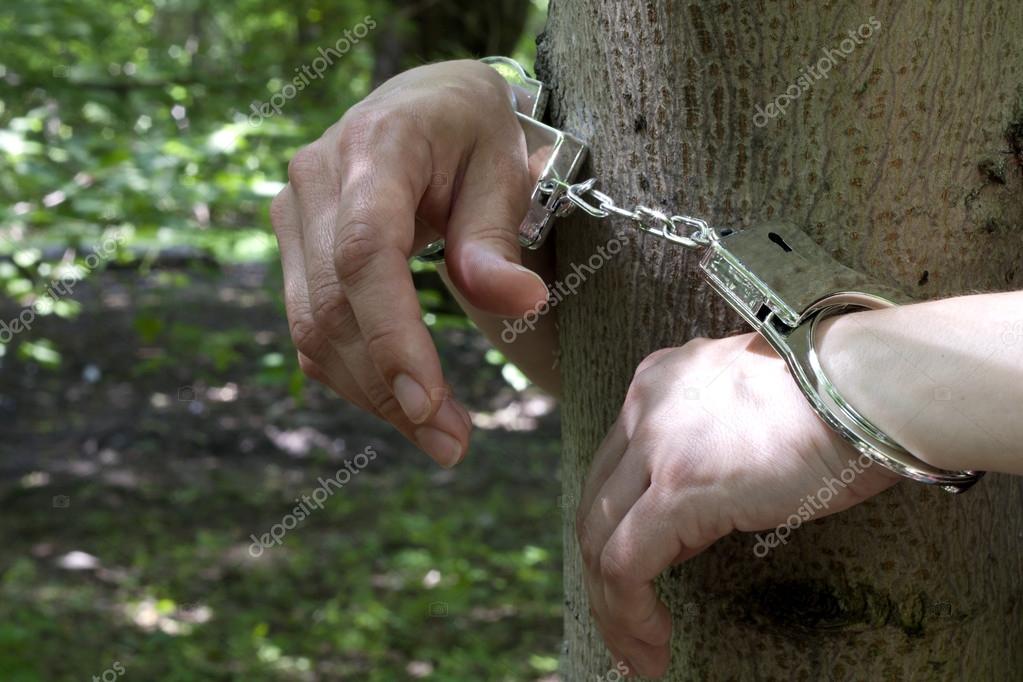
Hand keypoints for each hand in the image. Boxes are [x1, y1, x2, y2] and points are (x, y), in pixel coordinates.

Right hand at [270, 60, 547, 466]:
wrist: (424, 102)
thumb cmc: (476, 132)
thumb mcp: (506, 168)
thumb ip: (497, 237)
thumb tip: (520, 304)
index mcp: (378, 146)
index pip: (366, 252)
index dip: (391, 335)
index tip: (427, 404)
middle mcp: (318, 177)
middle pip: (335, 304)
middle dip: (389, 387)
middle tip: (452, 445)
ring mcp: (294, 211)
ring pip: (314, 325)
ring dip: (371, 394)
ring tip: (439, 438)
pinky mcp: (293, 244)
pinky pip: (310, 325)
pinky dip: (352, 374)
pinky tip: (400, 403)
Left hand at [575, 333, 900, 677]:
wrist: (872, 387)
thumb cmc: (840, 404)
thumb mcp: (748, 415)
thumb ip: (707, 451)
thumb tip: (691, 521)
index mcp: (660, 384)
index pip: (615, 470)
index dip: (617, 530)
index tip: (638, 581)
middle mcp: (645, 406)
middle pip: (597, 505)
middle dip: (602, 573)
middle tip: (625, 625)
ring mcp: (657, 445)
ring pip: (598, 539)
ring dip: (611, 607)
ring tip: (638, 654)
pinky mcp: (679, 487)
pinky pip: (625, 564)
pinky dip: (627, 613)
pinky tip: (652, 644)